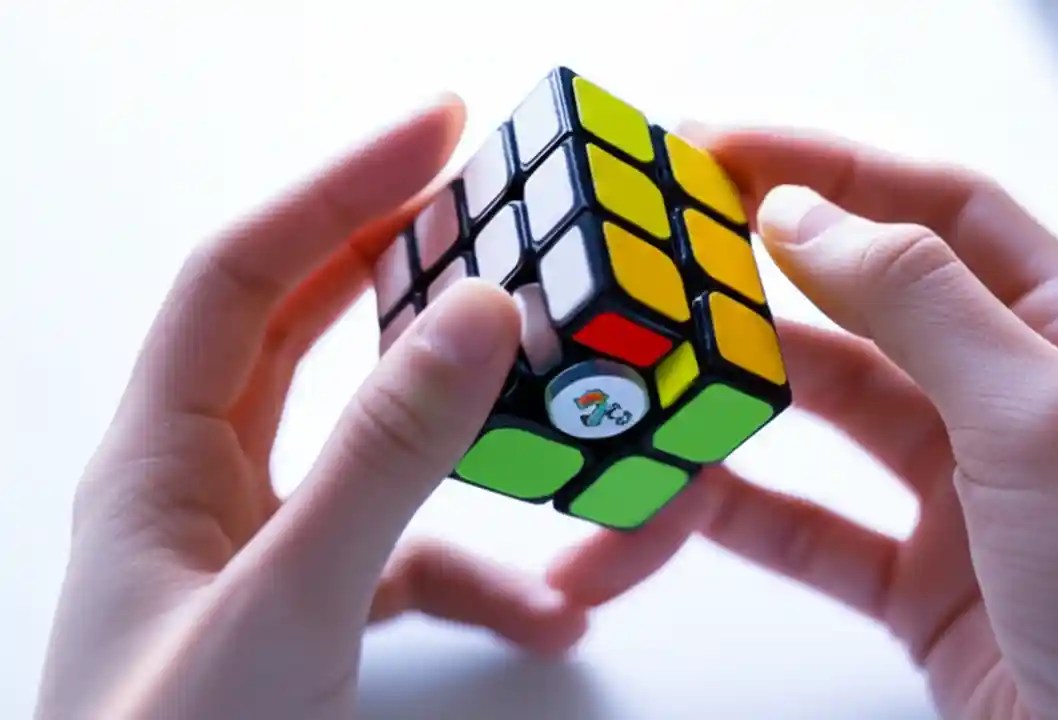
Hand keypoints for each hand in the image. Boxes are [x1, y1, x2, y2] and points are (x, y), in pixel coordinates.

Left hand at [35, 96, 634, 719]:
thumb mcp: (288, 603)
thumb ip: (384, 459)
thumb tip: (474, 316)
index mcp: (160, 461)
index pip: (247, 274)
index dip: (339, 189)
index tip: (433, 135)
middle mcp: (203, 491)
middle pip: (304, 331)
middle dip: (397, 264)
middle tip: (486, 209)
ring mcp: (260, 555)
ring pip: (368, 442)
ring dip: (457, 422)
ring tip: (535, 389)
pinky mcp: (310, 619)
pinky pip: (407, 560)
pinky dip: (482, 568)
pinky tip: (545, 603)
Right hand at [550, 126, 1057, 717]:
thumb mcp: (1046, 424)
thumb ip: (924, 306)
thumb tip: (806, 217)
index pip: (942, 211)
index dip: (833, 169)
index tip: (728, 157)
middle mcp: (1018, 408)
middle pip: (868, 310)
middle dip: (765, 281)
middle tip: (670, 259)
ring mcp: (968, 499)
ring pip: (829, 419)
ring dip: (740, 399)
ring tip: (660, 382)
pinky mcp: (923, 585)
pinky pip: (812, 527)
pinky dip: (740, 508)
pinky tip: (683, 494)